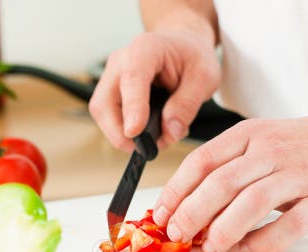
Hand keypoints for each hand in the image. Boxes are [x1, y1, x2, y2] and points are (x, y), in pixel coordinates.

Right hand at [88, 24, 219, 152]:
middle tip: (147, 149)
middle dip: (120, 133)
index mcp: (146, 49)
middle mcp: (120, 61)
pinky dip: (125, 132)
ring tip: (156, 139)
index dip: (132, 107)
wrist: (182, 46)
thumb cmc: (192, 58)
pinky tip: (149, 132)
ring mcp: (111, 77)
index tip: (135, 132)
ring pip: (102, 114)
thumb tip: (170, 132)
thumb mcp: (204, 77)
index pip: (132, 78)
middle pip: (104, 103)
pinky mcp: (110, 92)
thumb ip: (188, 104)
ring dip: (123, 135)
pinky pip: (108, 118)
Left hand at [152, 93, 307, 251]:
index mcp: (249, 136)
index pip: (201, 162)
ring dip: (223, 229)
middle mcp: (270, 152)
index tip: (160, 214)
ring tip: (208, 247)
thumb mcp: (262, 141)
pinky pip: (288, 226)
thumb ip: (227, 168)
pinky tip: (247, 249)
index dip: (175, 191)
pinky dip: (263, 242)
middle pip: (219, 183)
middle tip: (177, 234)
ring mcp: (297, 176)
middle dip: (191, 213)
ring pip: (250, 203)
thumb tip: (187, 205)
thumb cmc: (307, 147)